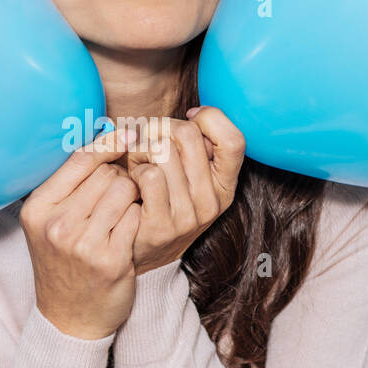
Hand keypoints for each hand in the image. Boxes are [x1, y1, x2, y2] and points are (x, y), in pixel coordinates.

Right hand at [19, 126, 141, 338]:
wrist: (70, 317)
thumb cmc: (63, 261)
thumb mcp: (50, 221)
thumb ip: (69, 183)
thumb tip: (107, 133)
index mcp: (38, 209)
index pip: (79, 159)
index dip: (107, 143)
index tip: (127, 134)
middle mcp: (56, 224)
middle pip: (106, 173)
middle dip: (119, 176)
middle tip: (118, 194)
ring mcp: (83, 244)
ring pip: (125, 189)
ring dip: (132, 195)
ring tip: (123, 211)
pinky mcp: (111, 260)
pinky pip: (136, 215)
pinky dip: (137, 217)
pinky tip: (128, 231)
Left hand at [121, 107, 245, 274]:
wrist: (140, 252)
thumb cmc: (158, 200)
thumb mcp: (187, 175)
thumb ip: (193, 147)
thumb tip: (193, 115)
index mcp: (225, 185)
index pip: (234, 140)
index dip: (210, 119)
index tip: (188, 119)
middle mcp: (212, 201)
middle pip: (188, 134)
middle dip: (159, 128)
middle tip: (147, 142)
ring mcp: (189, 216)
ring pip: (164, 151)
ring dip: (141, 149)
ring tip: (137, 163)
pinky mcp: (162, 225)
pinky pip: (149, 175)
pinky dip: (135, 169)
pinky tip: (132, 179)